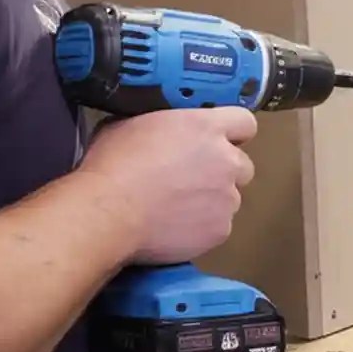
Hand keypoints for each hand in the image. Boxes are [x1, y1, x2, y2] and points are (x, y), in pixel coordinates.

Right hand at [77, 107, 257, 264]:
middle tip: (192, 179)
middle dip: (223, 171)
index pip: (245, 122)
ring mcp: (227, 198)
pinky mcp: (221, 230)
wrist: (107, 213)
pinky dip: (202, 227)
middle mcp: (225, 161)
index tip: (218, 141)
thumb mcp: (130, 125)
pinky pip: (218, 226)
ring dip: (212, 201)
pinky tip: (175, 227)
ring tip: (177, 208)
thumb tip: (160, 133)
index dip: (233, 133)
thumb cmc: (112, 164)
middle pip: (242, 165)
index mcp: (206, 127)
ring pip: (230, 198)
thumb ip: (161, 126)